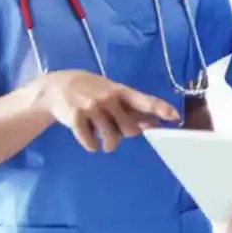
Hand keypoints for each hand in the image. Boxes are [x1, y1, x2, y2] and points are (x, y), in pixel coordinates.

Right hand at [34, 70, 179, 152]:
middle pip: (130, 129)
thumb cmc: (92, 91)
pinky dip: (92, 146)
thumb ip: (130, 108)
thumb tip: (153, 123)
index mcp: (121, 91)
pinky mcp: (76, 118)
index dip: (161, 109)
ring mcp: (91, 107)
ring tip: (102, 139)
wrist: (56, 86)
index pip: (145, 100)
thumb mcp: (112, 93)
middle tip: (115, 128)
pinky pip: (91, 144)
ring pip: (112, 140)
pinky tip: (89, 138)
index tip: (175, 117)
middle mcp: (108, 98)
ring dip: (108, 144)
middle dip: (126, 134)